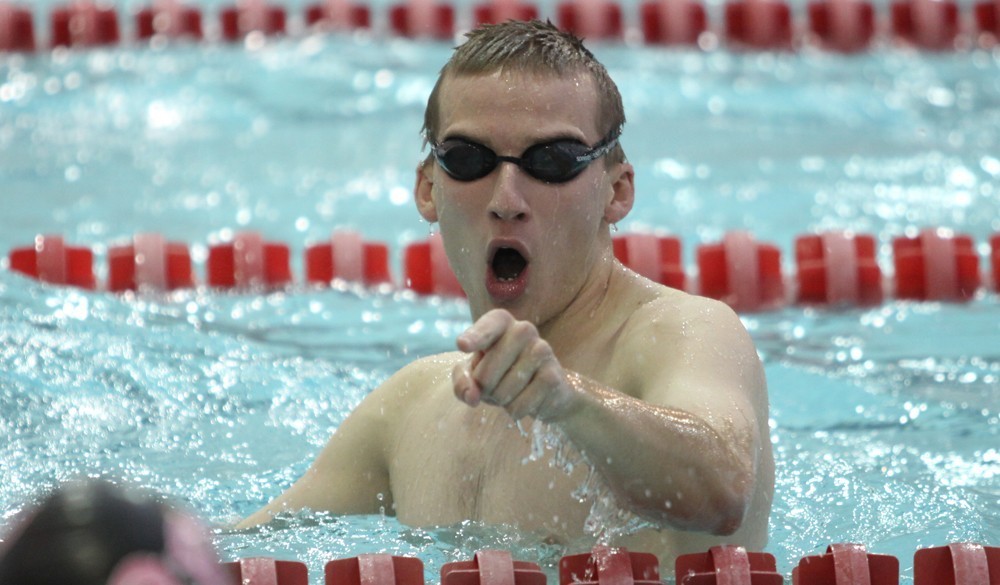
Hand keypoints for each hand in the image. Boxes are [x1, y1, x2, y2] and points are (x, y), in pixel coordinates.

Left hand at [453, 309, 572, 420]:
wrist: (545, 389)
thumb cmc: (501, 373)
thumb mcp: (474, 373)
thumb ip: (462, 381)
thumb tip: (471, 396)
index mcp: (502, 322)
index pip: (488, 326)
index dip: (475, 337)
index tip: (462, 345)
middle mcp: (524, 330)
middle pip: (485, 374)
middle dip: (483, 389)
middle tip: (493, 386)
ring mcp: (542, 351)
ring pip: (502, 393)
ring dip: (500, 401)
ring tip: (511, 390)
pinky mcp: (552, 377)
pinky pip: (519, 405)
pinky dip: (515, 410)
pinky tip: (526, 399)